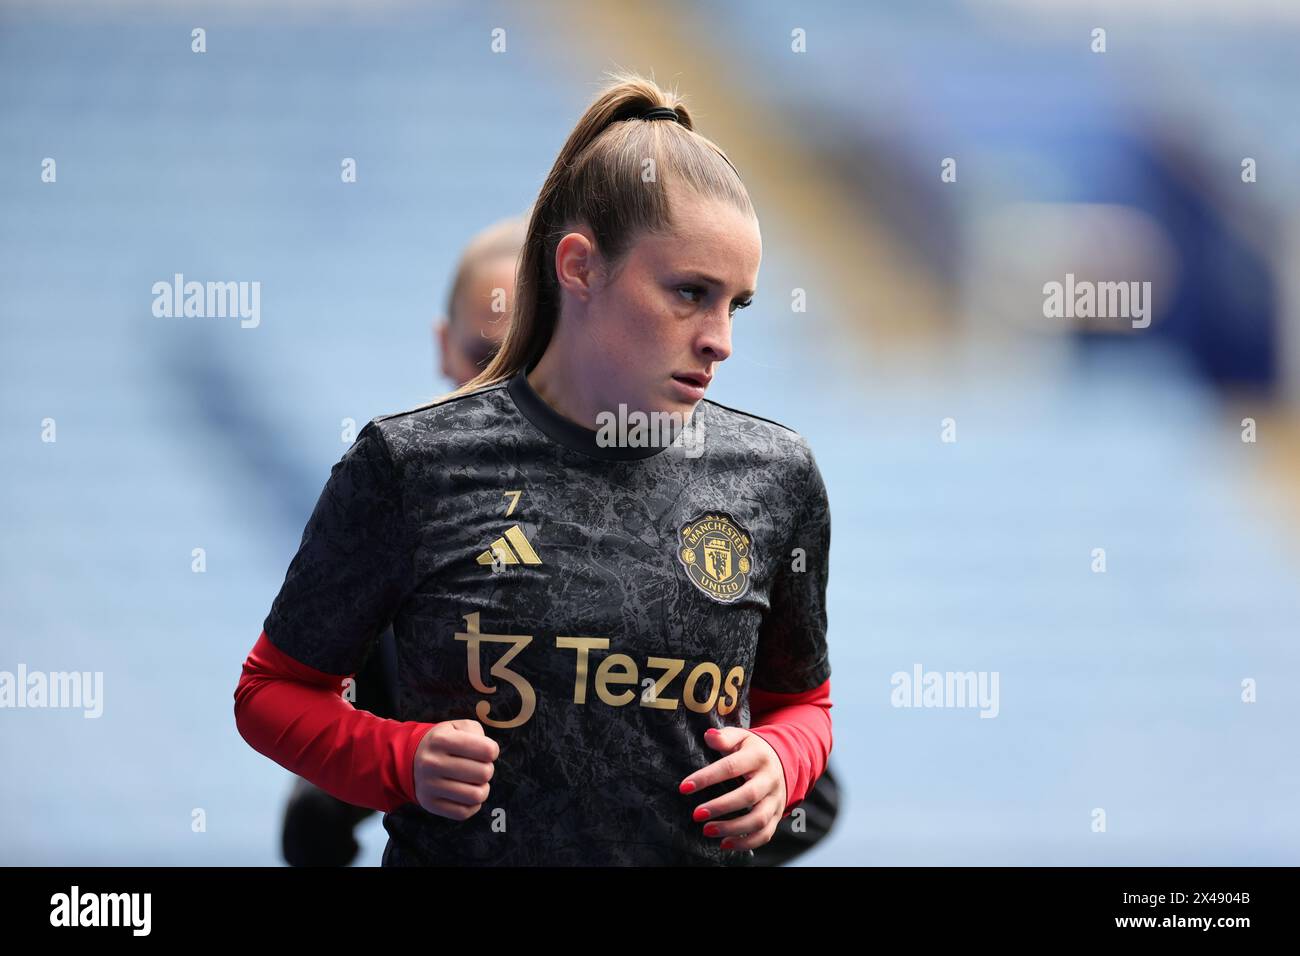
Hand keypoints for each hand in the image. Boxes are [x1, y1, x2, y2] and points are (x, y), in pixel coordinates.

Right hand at [412, 719, 498, 819]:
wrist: (410, 759)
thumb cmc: (443, 742)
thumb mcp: (457, 726)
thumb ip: (476, 732)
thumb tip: (489, 753)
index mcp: (442, 740)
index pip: (487, 750)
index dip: (492, 751)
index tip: (485, 752)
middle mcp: (433, 763)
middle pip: (484, 773)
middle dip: (487, 770)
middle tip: (479, 768)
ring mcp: (429, 785)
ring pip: (476, 796)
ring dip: (482, 789)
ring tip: (475, 783)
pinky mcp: (430, 804)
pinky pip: (463, 812)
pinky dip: (472, 805)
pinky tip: (467, 794)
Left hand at [680, 726, 786, 851]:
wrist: (783, 760)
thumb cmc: (751, 750)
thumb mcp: (741, 737)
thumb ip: (724, 737)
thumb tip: (708, 736)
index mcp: (758, 757)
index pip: (731, 767)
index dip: (707, 777)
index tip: (684, 787)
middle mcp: (770, 779)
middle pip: (748, 796)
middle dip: (721, 807)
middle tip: (696, 814)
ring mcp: (775, 799)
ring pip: (758, 819)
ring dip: (732, 828)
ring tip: (707, 831)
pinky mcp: (776, 815)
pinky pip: (765, 834)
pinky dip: (746, 843)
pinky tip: (724, 844)